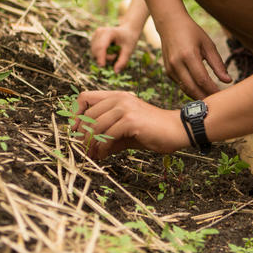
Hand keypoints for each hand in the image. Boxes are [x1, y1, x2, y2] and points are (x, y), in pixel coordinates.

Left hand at [73, 90, 189, 159]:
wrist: (177, 129)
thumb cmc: (153, 130)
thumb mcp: (126, 131)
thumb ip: (108, 135)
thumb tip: (90, 148)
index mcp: (117, 96)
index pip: (85, 97)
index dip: (76, 113)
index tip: (75, 130)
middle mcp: (119, 98)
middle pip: (87, 115)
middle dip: (82, 135)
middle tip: (83, 150)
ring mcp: (125, 108)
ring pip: (95, 126)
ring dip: (90, 144)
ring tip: (91, 155)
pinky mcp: (131, 120)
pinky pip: (107, 136)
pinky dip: (101, 149)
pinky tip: (103, 155)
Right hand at [90, 24, 140, 71]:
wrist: (127, 31)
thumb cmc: (128, 40)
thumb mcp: (128, 51)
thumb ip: (122, 61)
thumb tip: (116, 72)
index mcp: (109, 32)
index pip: (101, 46)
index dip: (100, 57)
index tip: (102, 66)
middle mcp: (99, 32)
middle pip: (97, 51)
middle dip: (106, 58)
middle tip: (116, 55)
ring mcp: (95, 35)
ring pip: (94, 53)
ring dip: (104, 57)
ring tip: (114, 51)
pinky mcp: (93, 40)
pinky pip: (95, 52)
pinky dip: (101, 55)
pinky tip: (109, 50)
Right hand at [158, 17, 230, 98]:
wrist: (170, 24)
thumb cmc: (192, 32)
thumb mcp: (208, 44)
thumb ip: (218, 64)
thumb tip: (228, 81)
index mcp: (188, 55)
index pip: (202, 79)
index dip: (213, 90)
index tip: (223, 95)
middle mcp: (177, 63)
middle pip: (192, 88)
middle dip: (205, 97)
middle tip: (218, 103)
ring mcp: (170, 68)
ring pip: (185, 89)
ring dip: (198, 96)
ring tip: (211, 99)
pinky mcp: (168, 71)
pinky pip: (180, 84)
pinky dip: (191, 89)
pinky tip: (201, 90)